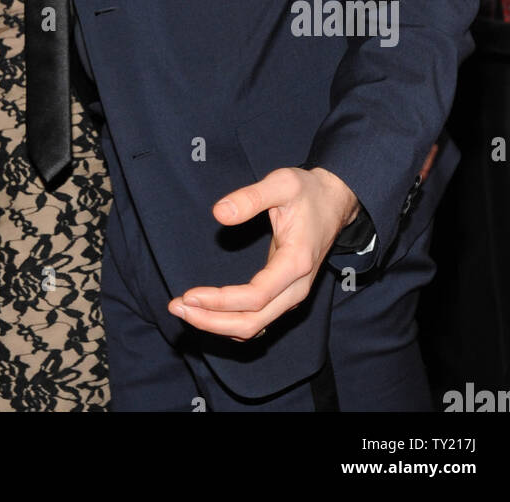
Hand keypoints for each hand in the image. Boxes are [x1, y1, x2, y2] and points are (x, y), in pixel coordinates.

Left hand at [168, 166, 358, 340]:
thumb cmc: (307, 191)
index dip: (220, 301)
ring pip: (254, 327)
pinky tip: (206, 313)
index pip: (256, 297)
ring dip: (217, 324)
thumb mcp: (282, 183)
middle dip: (211, 320)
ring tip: (184, 309)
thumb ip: (251, 197)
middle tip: (176, 306)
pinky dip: (230, 322)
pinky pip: (257, 321)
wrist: (334, 202)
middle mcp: (296, 288)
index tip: (189, 294)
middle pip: (252, 322)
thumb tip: (219, 213)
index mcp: (296, 263)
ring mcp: (292, 295)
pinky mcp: (284, 295)